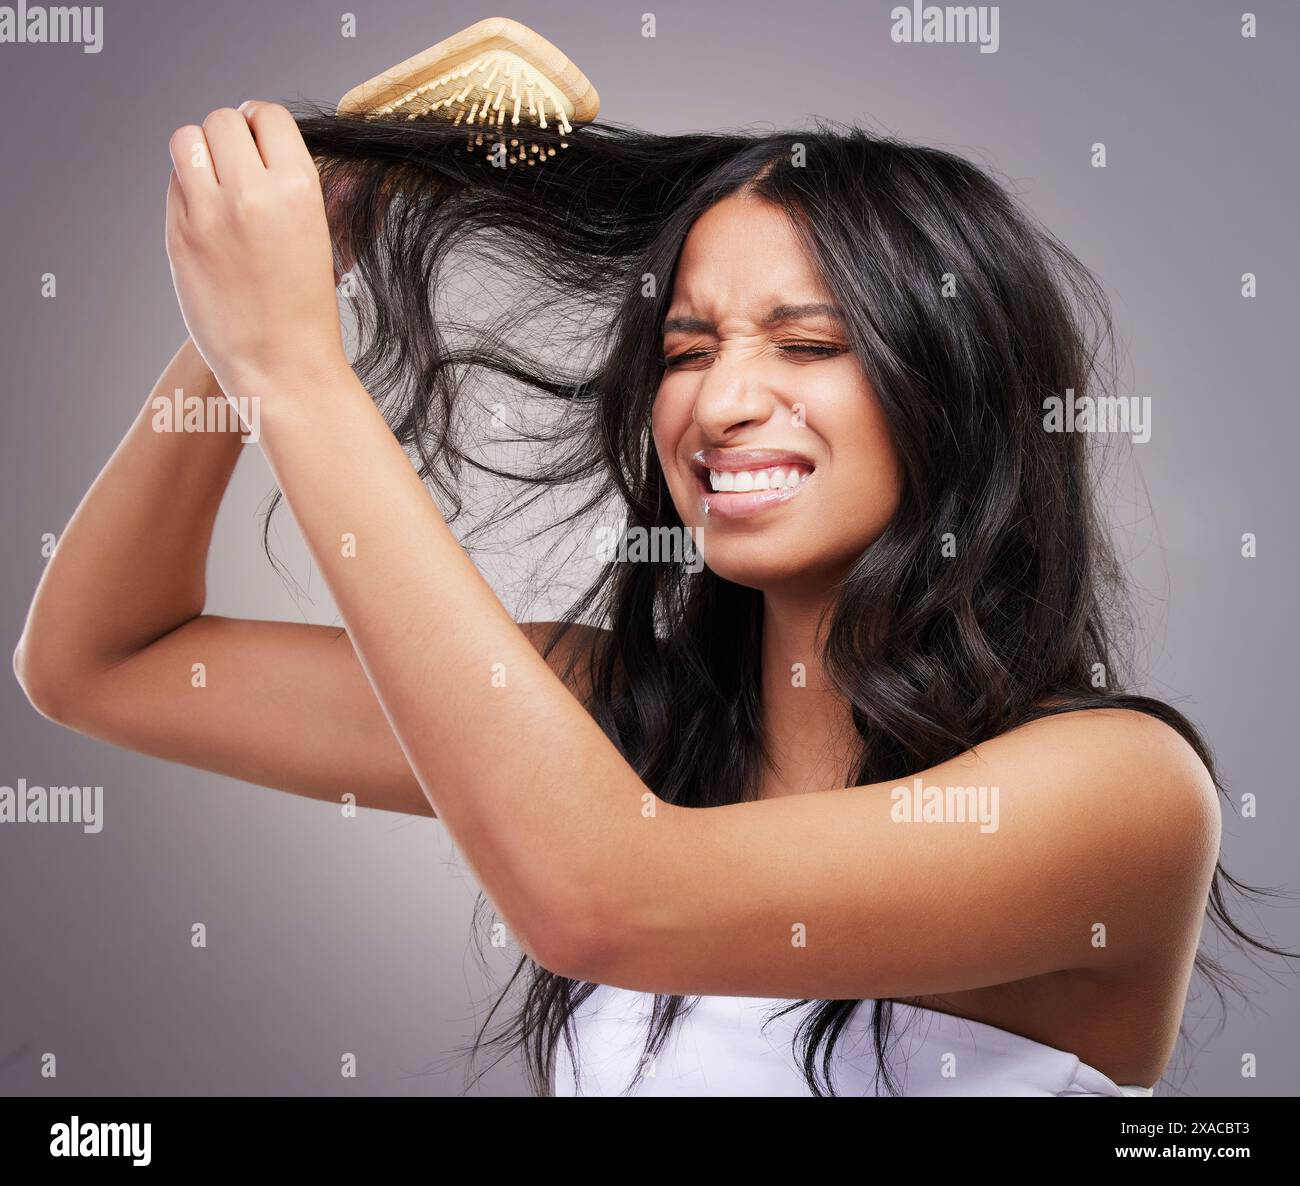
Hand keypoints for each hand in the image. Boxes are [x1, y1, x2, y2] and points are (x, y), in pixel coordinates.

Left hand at [165, 102, 347, 397]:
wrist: (282, 366)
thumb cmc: (308, 309)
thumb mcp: (326, 241)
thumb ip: (310, 190)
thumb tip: (308, 151)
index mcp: (299, 188)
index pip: (268, 116)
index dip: (261, 124)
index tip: (259, 140)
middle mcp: (251, 192)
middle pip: (222, 121)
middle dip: (229, 135)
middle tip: (237, 162)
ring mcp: (209, 213)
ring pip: (188, 141)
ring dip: (200, 151)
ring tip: (215, 181)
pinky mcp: (179, 235)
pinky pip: (175, 185)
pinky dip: (187, 189)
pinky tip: (208, 219)